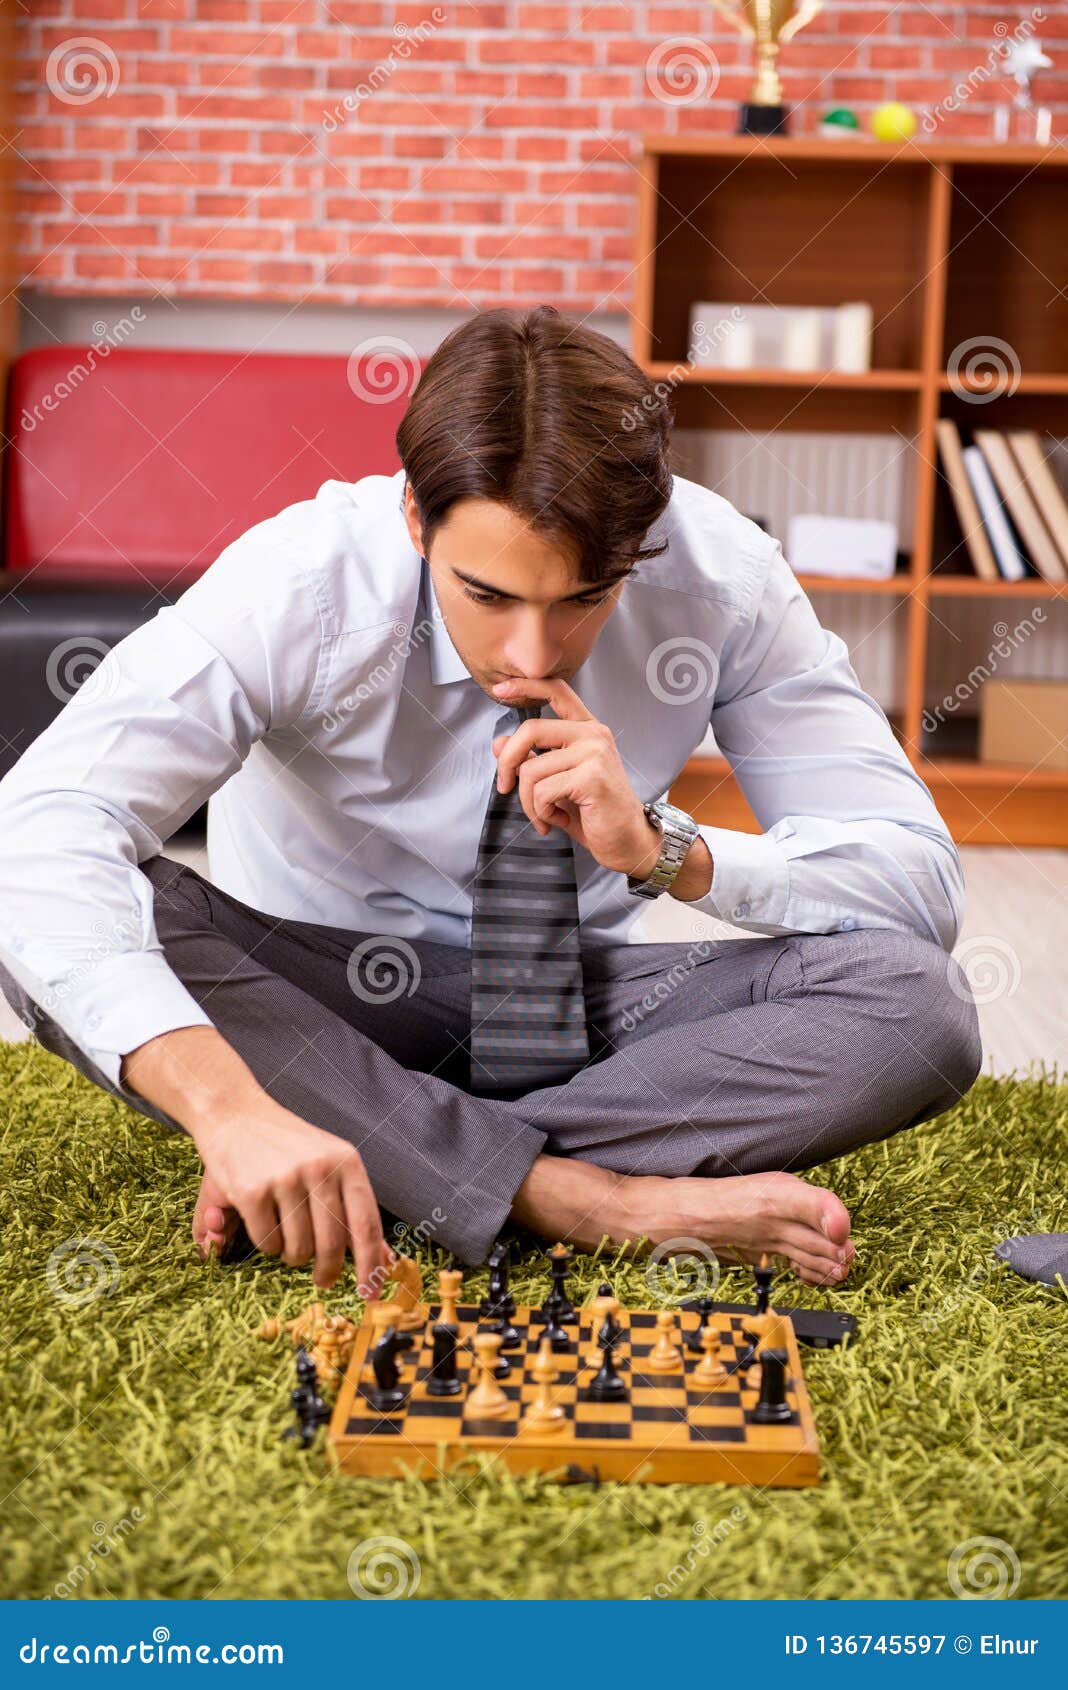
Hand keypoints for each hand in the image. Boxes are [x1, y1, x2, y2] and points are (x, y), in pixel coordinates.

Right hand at [190, 1094, 391, 1294]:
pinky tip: (261, 1222)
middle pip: (331, 1245)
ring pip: (297, 1248)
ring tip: (285, 1233)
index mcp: (347, 1161)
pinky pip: (267, 1242)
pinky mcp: (252, 1191)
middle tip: (322, 1279)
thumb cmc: (286, 1146)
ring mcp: (286, 1179)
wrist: (236, 1114)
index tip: (370, 1293)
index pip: (366, 1224)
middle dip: (327, 1271)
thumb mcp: (329, 1164)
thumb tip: (384, 1258)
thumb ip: (354, 1209)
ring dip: (291, 1254)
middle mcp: (320, 1168)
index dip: (370, 1265)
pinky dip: (266, 1244)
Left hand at [491, 678, 660, 876]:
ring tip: (545, 816)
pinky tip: (557, 820)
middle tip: (505, 787)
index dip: (525, 685)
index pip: (556, 691)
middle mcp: (593, 735)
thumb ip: (531, 759)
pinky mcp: (592, 777)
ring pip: (531, 769)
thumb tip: (498, 743)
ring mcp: (595, 753)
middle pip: (530, 730)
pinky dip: (541, 812)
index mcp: (587, 730)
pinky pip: (543, 792)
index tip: (499, 689)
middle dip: (507, 763)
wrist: (627, 842)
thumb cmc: (595, 813)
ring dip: (528, 802)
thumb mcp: (557, 782)